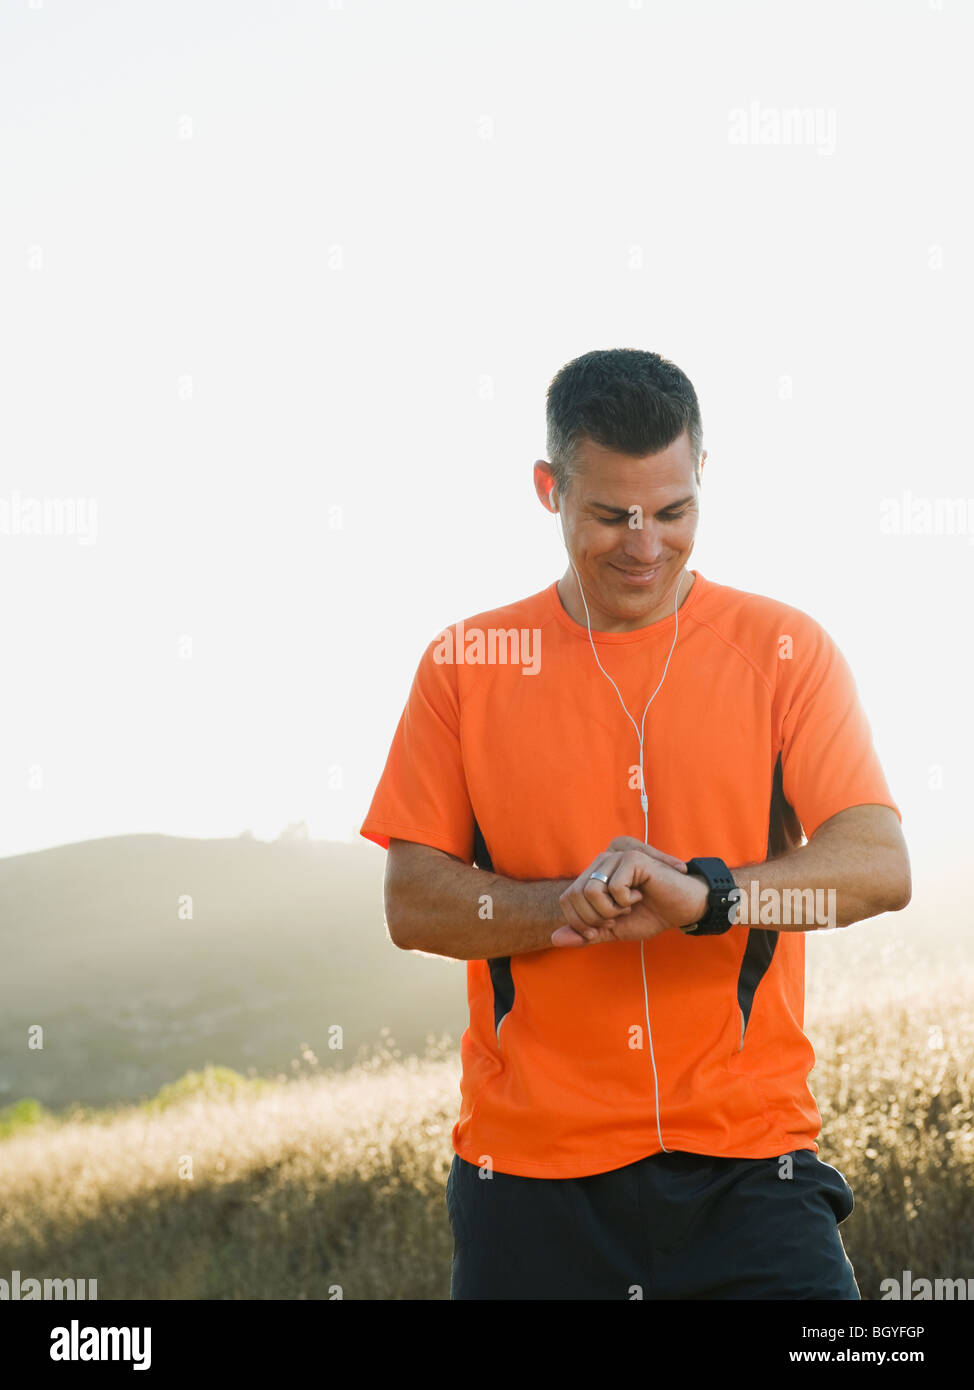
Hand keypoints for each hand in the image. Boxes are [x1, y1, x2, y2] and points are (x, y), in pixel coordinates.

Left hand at [552, 844, 706, 947]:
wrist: (682, 909)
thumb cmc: (649, 916)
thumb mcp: (613, 930)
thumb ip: (586, 933)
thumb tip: (554, 939)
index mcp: (593, 875)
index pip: (566, 899)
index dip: (581, 922)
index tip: (604, 928)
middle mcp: (601, 861)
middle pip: (575, 896)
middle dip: (596, 918)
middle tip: (619, 916)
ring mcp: (616, 856)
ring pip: (591, 891)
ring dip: (611, 910)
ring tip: (629, 905)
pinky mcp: (632, 857)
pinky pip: (613, 887)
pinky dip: (626, 901)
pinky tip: (641, 894)